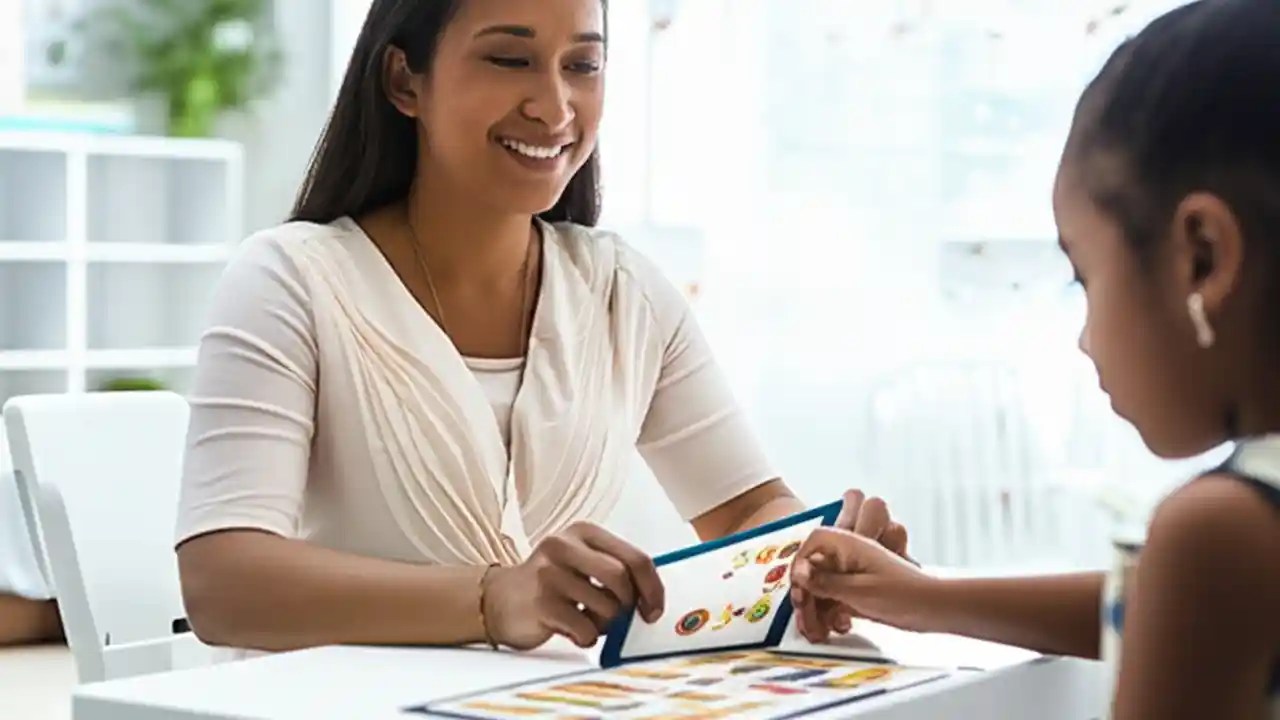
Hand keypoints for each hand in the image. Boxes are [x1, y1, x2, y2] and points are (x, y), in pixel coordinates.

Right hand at [482, 522, 664, 649]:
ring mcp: (549, 573)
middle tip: (621, 618)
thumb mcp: (581, 562)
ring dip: (605, 624)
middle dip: (628, 605)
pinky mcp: (541, 603)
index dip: (652, 587)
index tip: (654, 609)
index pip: (634, 557)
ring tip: (587, 620)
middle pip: (621, 578)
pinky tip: (571, 629)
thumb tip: (651, 597)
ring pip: (606, 607)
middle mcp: (564, 545)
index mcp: (583, 532)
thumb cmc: (551, 584)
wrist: (500, 600)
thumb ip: (614, 570)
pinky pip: (586, 629)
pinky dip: (587, 637)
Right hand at [790, 526, 933, 632]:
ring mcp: (853, 572)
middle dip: (807, 596)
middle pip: (814, 569)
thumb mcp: (858, 591)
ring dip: (816, 609)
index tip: (799, 589)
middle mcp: (849, 555)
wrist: (934, 610)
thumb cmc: (904, 595)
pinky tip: (836, 627)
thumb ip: (825, 582)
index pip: (812, 544)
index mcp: (849, 545)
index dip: (801, 566)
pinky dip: (830, 613)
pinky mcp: (858, 588)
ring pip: (822, 586)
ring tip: (818, 632)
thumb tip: (798, 573)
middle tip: (805, 619)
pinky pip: (834, 598)